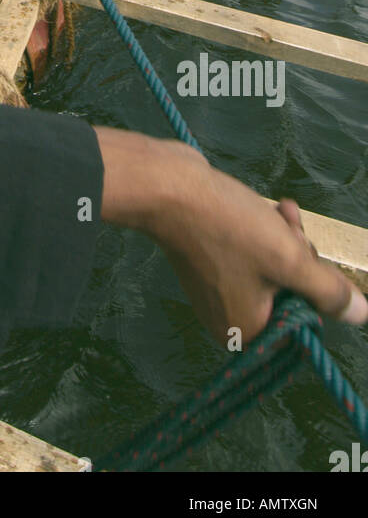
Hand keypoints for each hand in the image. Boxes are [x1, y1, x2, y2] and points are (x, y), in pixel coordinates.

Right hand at [95, 130, 367, 345]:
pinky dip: (263, 233)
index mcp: (246, 332)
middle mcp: (227, 318)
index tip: (302, 250)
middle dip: (297, 255)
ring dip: (284, 238)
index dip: (310, 283)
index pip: (301, 317)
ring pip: (271, 268)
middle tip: (288, 226)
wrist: (168, 186)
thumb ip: (329, 292)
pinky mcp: (206, 260)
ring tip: (279, 210)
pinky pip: (249, 255)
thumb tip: (363, 316)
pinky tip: (268, 208)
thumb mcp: (289, 259)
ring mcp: (214, 288)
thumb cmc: (229, 228)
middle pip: (286, 292)